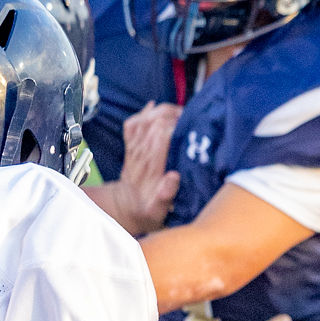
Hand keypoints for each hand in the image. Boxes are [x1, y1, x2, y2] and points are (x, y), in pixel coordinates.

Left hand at [97, 102, 181, 236]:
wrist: (125, 208)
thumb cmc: (146, 211)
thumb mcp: (157, 212)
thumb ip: (165, 196)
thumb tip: (173, 177)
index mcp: (151, 165)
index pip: (163, 133)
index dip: (179, 126)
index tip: (194, 128)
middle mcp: (141, 152)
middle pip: (157, 120)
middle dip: (176, 115)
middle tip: (193, 119)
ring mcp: (134, 146)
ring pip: (147, 117)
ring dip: (165, 111)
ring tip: (182, 113)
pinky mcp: (131, 144)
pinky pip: (134, 121)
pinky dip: (145, 112)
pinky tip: (156, 109)